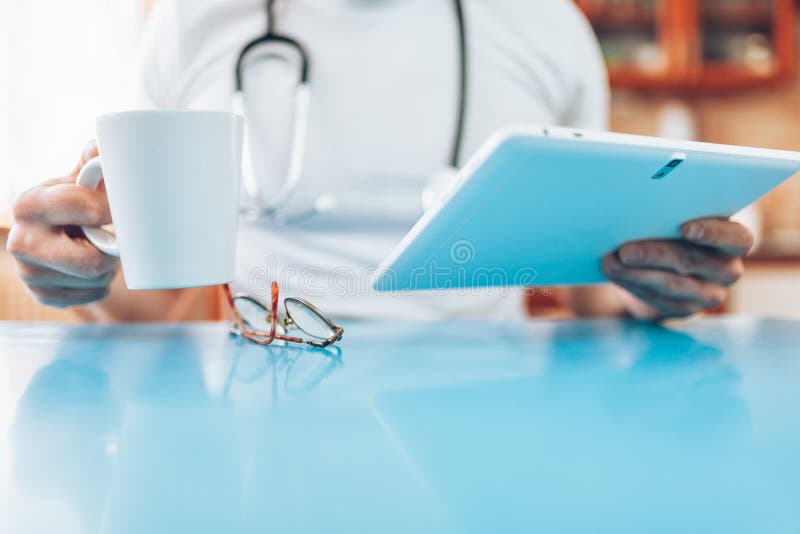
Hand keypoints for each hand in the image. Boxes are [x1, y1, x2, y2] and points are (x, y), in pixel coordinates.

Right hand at [6, 141, 118, 307]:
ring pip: (96, 280)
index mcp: (30, 205)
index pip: (87, 209)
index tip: (123, 209)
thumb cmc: (72, 203)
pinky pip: (92, 295)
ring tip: (98, 249)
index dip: (114, 210)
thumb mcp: (77, 179)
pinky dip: (101, 284)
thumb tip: (103, 147)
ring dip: (109, 267)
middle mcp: (21, 242)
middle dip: (112, 251)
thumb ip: (91, 162)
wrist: (53, 237)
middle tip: (110, 237)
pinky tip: (90, 268)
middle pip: (93, 261)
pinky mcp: (42, 296)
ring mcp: (29, 274)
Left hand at [601, 217, 752, 319]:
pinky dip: (633, 284)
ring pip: (672, 284)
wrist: (663, 265)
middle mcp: (728, 268)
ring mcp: (710, 293)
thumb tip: (640, 209)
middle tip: (625, 249)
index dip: (712, 233)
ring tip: (611, 263)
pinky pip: (659, 300)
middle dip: (655, 254)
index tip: (685, 228)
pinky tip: (615, 274)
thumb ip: (673, 214)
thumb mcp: (679, 219)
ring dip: (637, 273)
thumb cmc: (673, 229)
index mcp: (734, 239)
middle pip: (692, 261)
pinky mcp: (687, 309)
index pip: (736, 238)